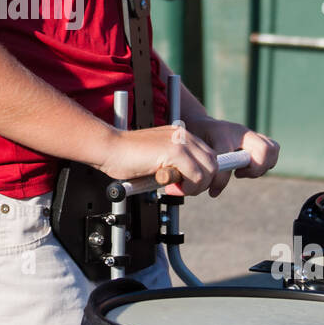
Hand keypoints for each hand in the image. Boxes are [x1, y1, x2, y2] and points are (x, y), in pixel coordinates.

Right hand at [97, 123, 220, 197]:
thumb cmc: (125, 156)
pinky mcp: (175, 151)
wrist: (109, 147)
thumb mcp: (156, 159)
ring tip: (176, 189)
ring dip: (196, 186)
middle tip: (182, 189)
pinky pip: (196, 176)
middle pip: (214, 162)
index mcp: (180, 135)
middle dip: (203, 182)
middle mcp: (184, 135)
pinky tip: (170, 187)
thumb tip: (188, 182)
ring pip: (209, 170)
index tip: (191, 187)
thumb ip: (174, 166)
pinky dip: (188, 187)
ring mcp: (181, 142)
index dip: (203, 175)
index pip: (207, 155)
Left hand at [171, 116, 278, 197]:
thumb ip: (198, 167)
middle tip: (238, 174)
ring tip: (244, 171)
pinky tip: (248, 167)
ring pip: (271, 149)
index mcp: (220, 133)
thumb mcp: (191, 151)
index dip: (221, 179)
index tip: (213, 191)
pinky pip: (272, 148)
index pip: (228, 157)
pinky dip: (266, 161)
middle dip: (255, 169)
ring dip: (262, 165)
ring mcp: (249, 133)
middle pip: (264, 150)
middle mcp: (239, 131)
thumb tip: (209, 192)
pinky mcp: (254, 137)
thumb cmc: (193, 139)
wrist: (198, 123)